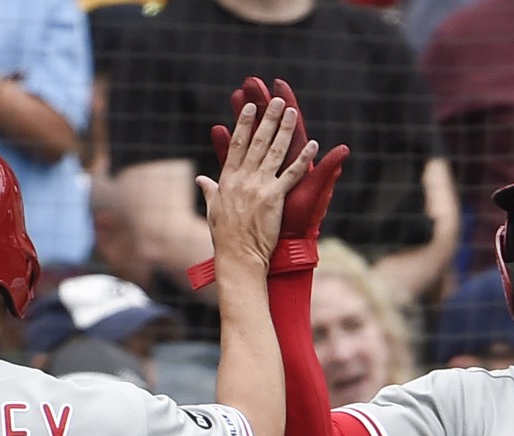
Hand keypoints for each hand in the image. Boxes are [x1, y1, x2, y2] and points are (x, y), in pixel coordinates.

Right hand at [188, 78, 347, 288]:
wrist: (237, 256)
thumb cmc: (224, 237)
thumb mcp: (213, 210)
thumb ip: (209, 191)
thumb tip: (201, 180)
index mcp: (228, 179)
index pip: (237, 144)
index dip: (244, 123)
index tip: (250, 106)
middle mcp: (243, 179)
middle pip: (258, 142)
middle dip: (268, 118)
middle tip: (277, 100)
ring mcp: (259, 187)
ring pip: (275, 152)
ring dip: (285, 130)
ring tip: (292, 112)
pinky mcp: (274, 198)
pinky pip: (292, 174)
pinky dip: (303, 159)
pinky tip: (313, 145)